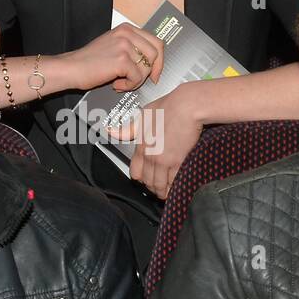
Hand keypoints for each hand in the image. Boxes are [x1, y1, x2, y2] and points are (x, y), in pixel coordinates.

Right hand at [60, 25, 164, 91]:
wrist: (71, 68)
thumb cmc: (89, 61)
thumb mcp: (113, 46)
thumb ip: (131, 48)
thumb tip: (152, 62)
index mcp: (126, 29)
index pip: (155, 41)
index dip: (159, 60)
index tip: (154, 73)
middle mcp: (127, 34)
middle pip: (156, 53)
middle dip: (151, 71)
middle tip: (139, 81)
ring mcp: (125, 46)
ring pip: (146, 67)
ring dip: (136, 80)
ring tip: (122, 83)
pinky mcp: (122, 60)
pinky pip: (137, 78)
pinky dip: (128, 86)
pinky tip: (116, 85)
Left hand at [108, 84, 203, 199]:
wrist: (187, 105)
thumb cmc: (168, 106)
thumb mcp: (143, 115)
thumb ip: (129, 128)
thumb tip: (111, 131)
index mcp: (141, 146)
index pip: (135, 172)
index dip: (140, 178)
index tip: (146, 179)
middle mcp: (150, 156)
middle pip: (148, 182)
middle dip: (153, 187)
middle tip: (158, 189)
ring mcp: (163, 161)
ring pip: (160, 185)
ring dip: (163, 191)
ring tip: (167, 193)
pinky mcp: (178, 162)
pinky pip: (174, 182)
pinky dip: (175, 187)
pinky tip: (178, 188)